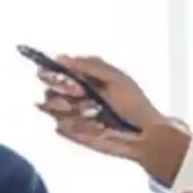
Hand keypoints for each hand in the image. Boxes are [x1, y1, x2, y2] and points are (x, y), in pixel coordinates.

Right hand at [34, 55, 189, 183]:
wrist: (143, 133)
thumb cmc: (133, 103)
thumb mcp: (115, 78)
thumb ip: (89, 65)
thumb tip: (61, 58)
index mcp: (83, 79)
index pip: (54, 72)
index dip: (50, 72)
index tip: (59, 75)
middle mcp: (73, 96)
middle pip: (48, 91)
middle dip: (63, 90)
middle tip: (82, 93)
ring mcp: (72, 116)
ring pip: (51, 109)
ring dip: (72, 108)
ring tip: (94, 111)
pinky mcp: (73, 134)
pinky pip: (62, 127)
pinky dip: (80, 125)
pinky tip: (97, 127)